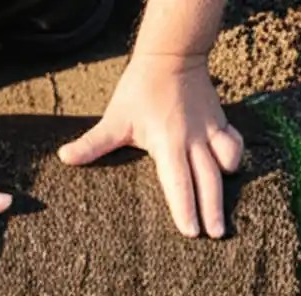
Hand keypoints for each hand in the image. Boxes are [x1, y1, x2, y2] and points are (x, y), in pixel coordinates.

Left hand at [58, 54, 243, 237]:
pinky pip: (235, 143)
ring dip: (227, 187)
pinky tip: (233, 172)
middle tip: (216, 235)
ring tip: (226, 212)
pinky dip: (236, 158)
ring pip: (227, 161)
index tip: (190, 232)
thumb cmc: (139, 90)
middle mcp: (192, 140)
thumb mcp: (114, 119)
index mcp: (168, 143)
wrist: (171, 56)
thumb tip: (64, 158)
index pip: (178, 183)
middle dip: (211, 209)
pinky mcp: (220, 120)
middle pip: (207, 180)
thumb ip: (93, 143)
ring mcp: (210, 129)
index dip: (185, 208)